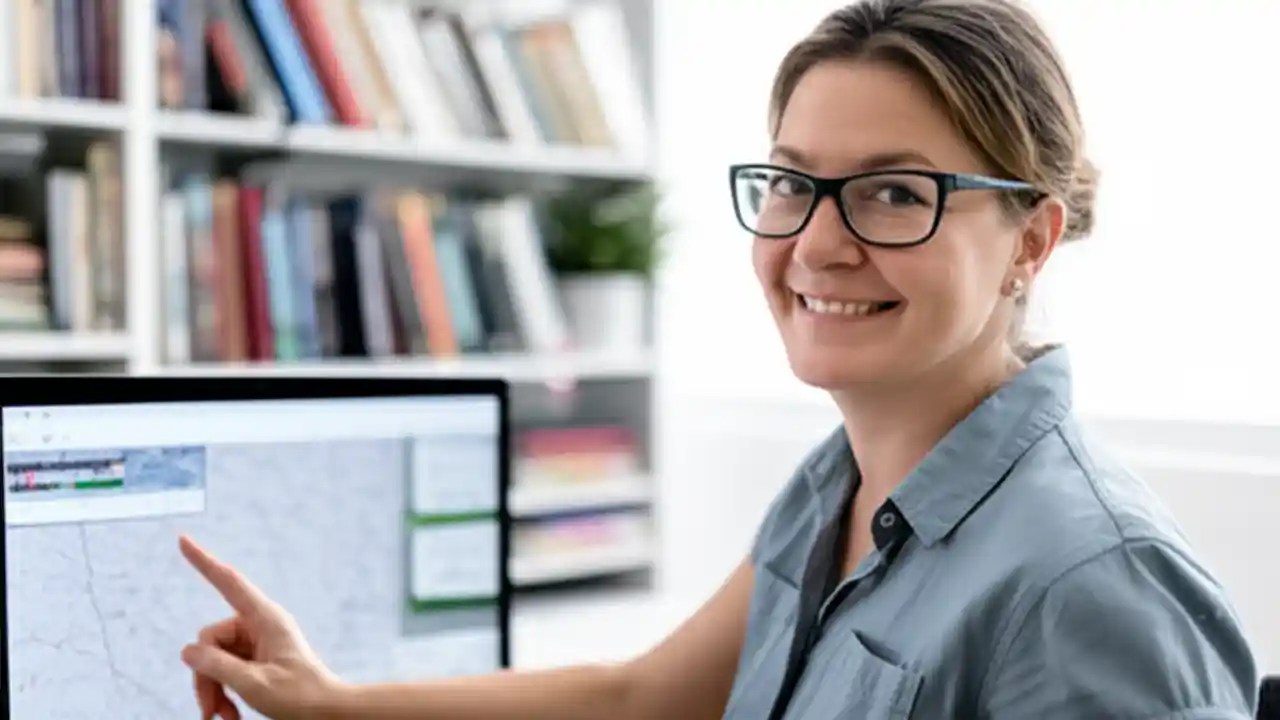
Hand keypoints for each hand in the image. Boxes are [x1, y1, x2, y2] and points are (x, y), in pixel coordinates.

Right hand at [178, 535, 346, 719]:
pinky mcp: (255, 659)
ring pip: (214, 658)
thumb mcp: (254, 683)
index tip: (183, 539)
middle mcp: (259, 625)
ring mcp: (256, 642)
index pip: (229, 582)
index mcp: (266, 618)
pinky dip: (223, 692)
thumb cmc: (301, 697)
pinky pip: (226, 669)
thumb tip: (188, 651)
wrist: (328, 713)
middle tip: (210, 711)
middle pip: (210, 640)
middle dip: (205, 675)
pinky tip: (228, 714)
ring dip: (214, 689)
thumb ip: (218, 666)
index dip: (204, 561)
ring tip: (222, 716)